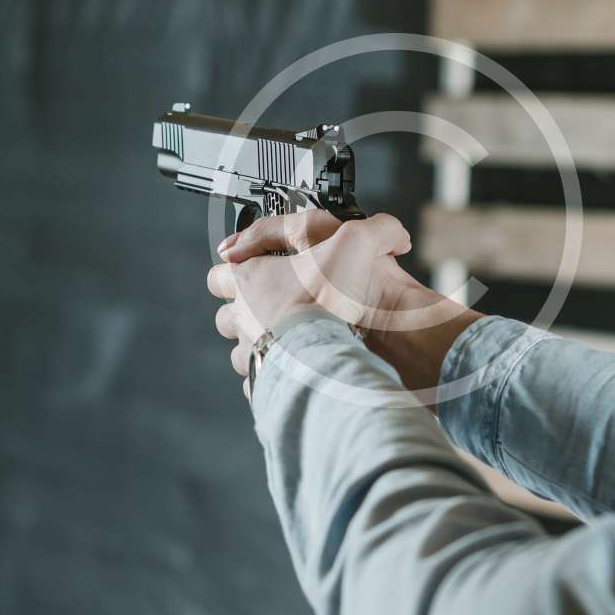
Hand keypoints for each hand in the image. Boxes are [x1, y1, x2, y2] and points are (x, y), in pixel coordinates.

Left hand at [205, 210, 481, 393]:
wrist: (326, 358)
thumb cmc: (329, 302)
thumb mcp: (357, 243)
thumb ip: (377, 230)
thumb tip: (395, 235)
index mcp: (250, 281)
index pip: (219, 272)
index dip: (234, 270)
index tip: (247, 269)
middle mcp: (243, 318)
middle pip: (226, 314)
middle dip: (242, 310)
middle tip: (271, 306)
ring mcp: (250, 354)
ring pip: (240, 350)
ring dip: (257, 345)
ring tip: (284, 341)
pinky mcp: (263, 385)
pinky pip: (257, 382)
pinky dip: (271, 377)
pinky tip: (292, 371)